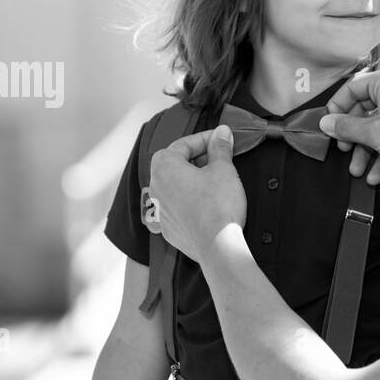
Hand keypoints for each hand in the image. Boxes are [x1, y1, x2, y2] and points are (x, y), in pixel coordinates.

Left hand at [149, 125, 245, 261]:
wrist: (217, 246)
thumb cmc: (218, 207)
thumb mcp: (224, 169)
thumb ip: (220, 148)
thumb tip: (221, 133)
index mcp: (165, 167)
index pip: (183, 144)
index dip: (205, 139)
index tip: (220, 139)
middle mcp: (156, 187)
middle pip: (174, 164)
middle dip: (196, 158)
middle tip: (218, 158)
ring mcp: (160, 210)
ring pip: (174, 186)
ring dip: (192, 180)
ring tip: (214, 181)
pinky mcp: (168, 228)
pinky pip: (177, 207)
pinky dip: (190, 201)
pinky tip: (208, 204)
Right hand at [320, 67, 379, 184]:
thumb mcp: (374, 133)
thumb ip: (346, 128)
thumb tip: (325, 123)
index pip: (352, 88)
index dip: (337, 108)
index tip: (329, 128)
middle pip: (364, 110)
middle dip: (353, 136)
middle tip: (343, 151)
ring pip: (378, 128)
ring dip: (366, 151)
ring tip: (358, 172)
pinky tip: (375, 177)